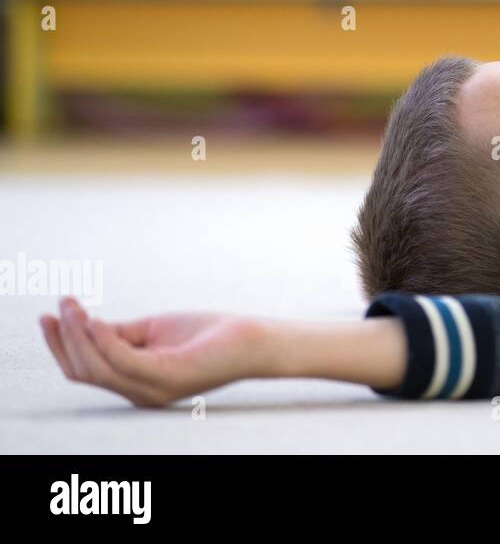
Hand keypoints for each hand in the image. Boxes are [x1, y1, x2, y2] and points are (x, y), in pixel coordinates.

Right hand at [40, 296, 266, 407]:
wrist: (252, 339)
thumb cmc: (208, 333)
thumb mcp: (154, 329)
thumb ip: (118, 332)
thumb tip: (83, 324)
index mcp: (134, 384)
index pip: (85, 370)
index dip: (61, 345)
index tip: (48, 314)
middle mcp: (138, 393)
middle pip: (83, 371)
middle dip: (63, 339)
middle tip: (56, 306)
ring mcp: (151, 390)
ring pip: (97, 368)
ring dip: (78, 335)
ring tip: (71, 305)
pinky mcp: (166, 378)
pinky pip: (122, 361)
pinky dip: (103, 340)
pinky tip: (94, 319)